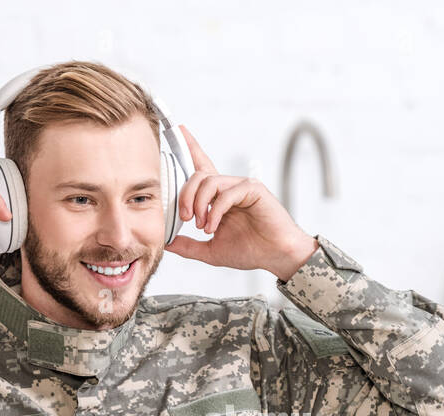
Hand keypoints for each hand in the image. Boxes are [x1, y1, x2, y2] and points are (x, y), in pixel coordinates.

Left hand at [165, 126, 317, 281]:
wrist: (277, 256)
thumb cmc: (251, 251)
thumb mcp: (211, 251)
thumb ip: (188, 246)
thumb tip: (167, 243)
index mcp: (219, 198)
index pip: (201, 168)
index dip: (190, 148)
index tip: (179, 130)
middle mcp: (228, 188)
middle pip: (197, 176)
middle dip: (185, 196)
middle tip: (186, 218)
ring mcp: (241, 186)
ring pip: (209, 182)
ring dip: (199, 204)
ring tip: (202, 226)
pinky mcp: (253, 189)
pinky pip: (226, 193)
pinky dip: (216, 211)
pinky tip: (213, 226)